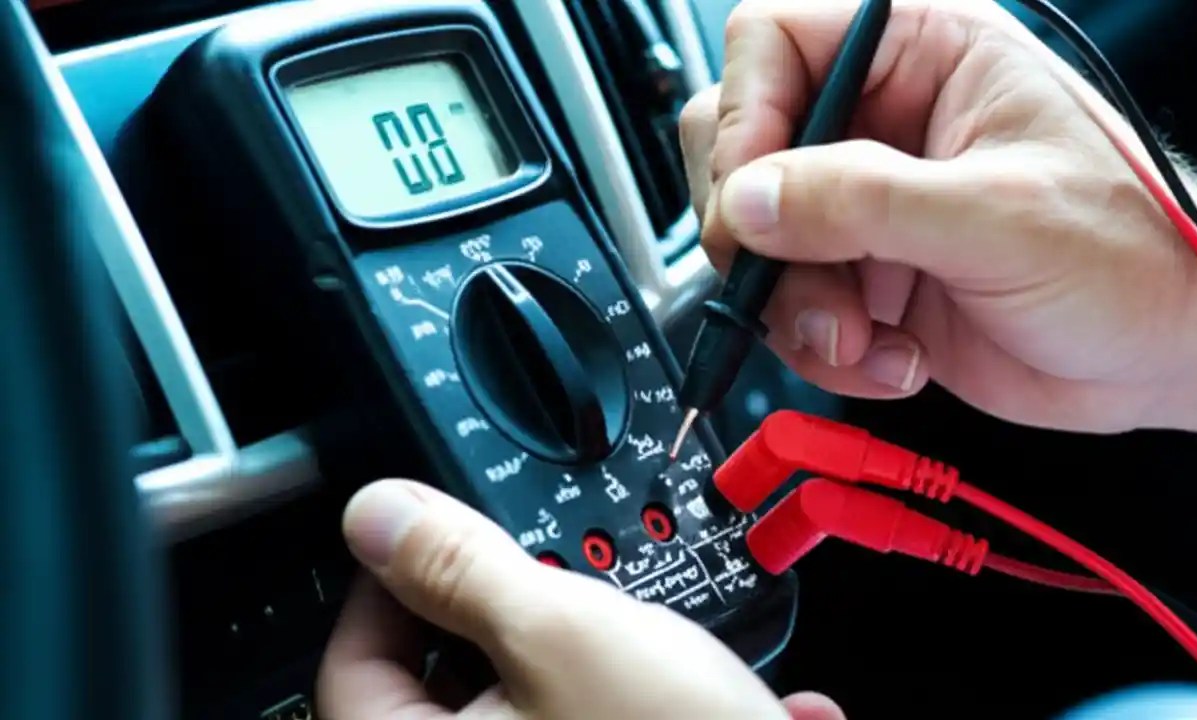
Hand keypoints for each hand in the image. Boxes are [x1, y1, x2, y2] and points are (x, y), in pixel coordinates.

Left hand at [317, 479, 844, 719]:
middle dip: (522, 617)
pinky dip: (664, 705)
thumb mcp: (561, 629)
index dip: (389, 583)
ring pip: (546, 704)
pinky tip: (739, 701)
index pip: (353, 665)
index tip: (435, 534)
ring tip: (664, 637)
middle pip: (453, 684)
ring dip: (613, 660)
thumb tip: (376, 517)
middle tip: (564, 575)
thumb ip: (458, 566)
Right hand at [680, 0, 1196, 436]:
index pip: (773, 44)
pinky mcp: (862, 277)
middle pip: (742, 146)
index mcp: (921, 54)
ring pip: (756, 242)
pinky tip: (893, 357)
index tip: (755, 203)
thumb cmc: (1127, 254)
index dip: (747, 120)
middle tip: (800, 281)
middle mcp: (880, 123)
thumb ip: (861, 201)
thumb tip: (748, 203)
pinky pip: (788, 308)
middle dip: (762, 235)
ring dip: (797, 309)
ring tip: (865, 339)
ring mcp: (865, 205)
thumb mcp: (996, 216)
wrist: (1160, 352)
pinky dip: (826, 350)